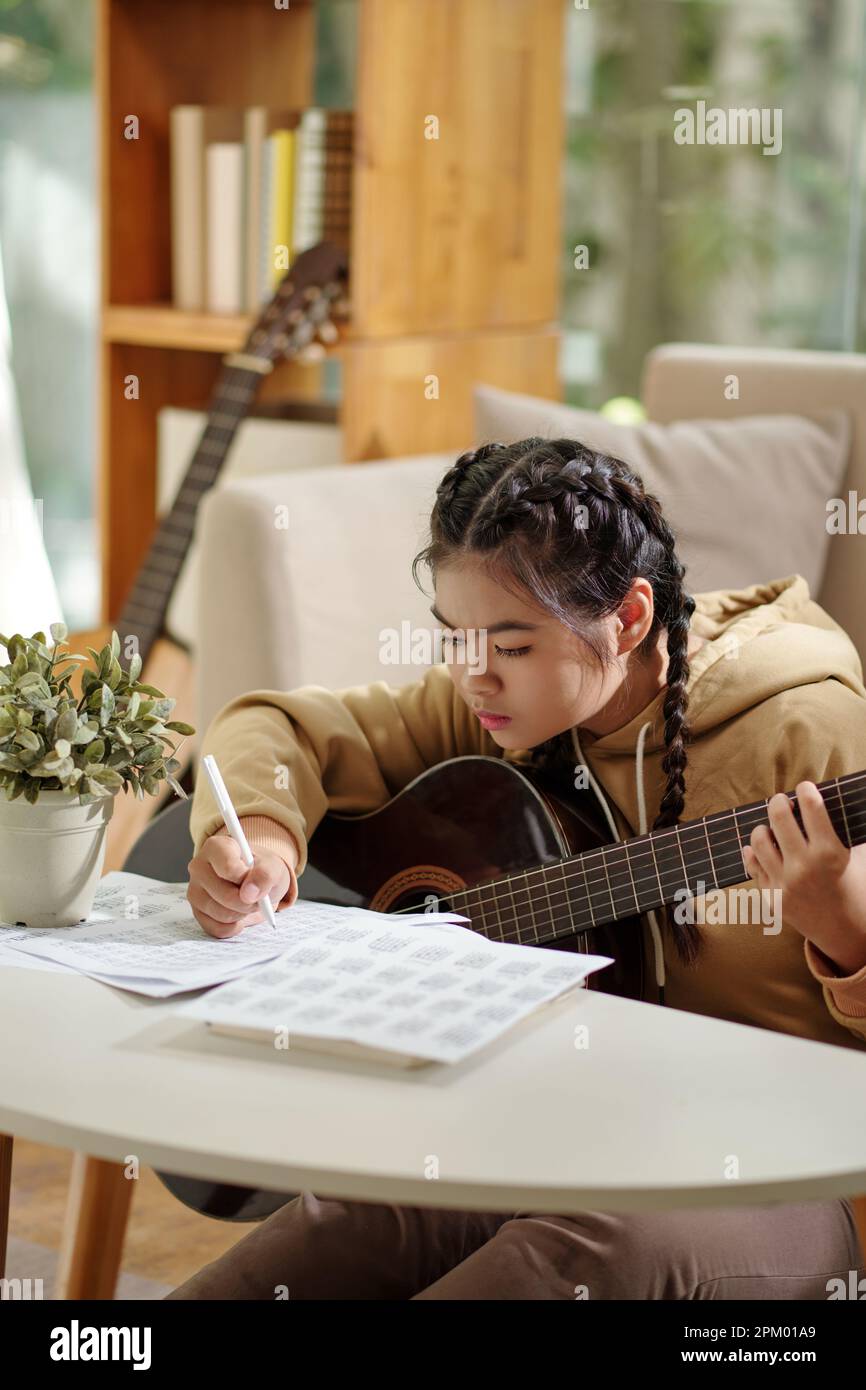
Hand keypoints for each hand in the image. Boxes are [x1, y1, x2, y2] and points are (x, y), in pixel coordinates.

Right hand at [187, 833, 298, 938]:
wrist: (256, 882)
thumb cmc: (261, 869)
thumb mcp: (273, 867)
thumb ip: (266, 874)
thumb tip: (249, 894)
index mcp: (216, 847)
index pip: (227, 867)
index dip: (245, 879)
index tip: (254, 881)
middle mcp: (199, 866)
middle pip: (225, 895)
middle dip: (249, 902)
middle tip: (258, 898)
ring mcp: (195, 890)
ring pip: (221, 914)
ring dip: (242, 914)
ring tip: (248, 903)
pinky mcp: (197, 912)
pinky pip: (217, 928)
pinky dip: (234, 926)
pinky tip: (239, 915)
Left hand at [742, 781, 865, 974]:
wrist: (845, 931)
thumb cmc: (853, 888)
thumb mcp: (854, 858)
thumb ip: (839, 833)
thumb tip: (821, 803)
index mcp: (830, 853)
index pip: (812, 808)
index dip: (806, 790)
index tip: (804, 786)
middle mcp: (803, 866)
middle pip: (779, 817)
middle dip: (779, 802)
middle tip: (781, 801)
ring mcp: (784, 883)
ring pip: (759, 840)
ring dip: (764, 828)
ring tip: (771, 828)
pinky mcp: (771, 897)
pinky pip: (752, 865)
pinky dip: (753, 852)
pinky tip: (759, 847)